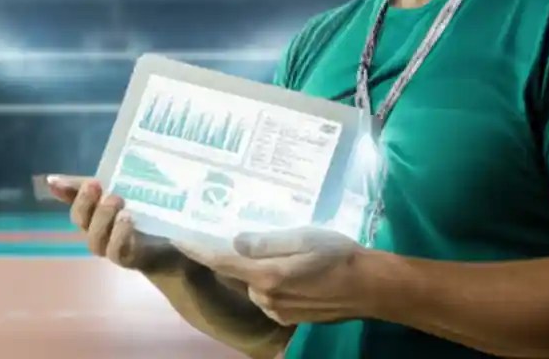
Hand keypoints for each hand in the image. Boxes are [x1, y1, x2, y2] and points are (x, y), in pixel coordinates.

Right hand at [46, 175, 177, 272]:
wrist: (171, 243)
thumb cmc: (139, 213)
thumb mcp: (117, 191)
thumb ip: (86, 186)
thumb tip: (50, 179)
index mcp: (93, 216)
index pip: (76, 207)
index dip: (75, 195)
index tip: (89, 181)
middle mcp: (97, 234)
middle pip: (83, 223)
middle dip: (89, 205)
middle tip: (105, 190)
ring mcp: (111, 249)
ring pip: (96, 239)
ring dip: (104, 220)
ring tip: (119, 205)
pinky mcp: (129, 259)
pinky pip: (116, 252)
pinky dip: (120, 236)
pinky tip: (128, 220)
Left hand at [174, 225, 366, 325]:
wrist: (370, 288)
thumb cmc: (339, 256)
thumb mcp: (304, 237)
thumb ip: (267, 241)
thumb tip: (235, 241)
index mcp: (267, 276)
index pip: (221, 261)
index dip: (197, 248)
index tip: (178, 236)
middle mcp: (265, 297)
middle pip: (236, 271)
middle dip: (233, 254)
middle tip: (238, 230)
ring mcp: (276, 311)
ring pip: (252, 283)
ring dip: (255, 268)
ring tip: (279, 249)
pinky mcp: (287, 318)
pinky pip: (267, 295)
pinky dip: (269, 281)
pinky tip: (292, 269)